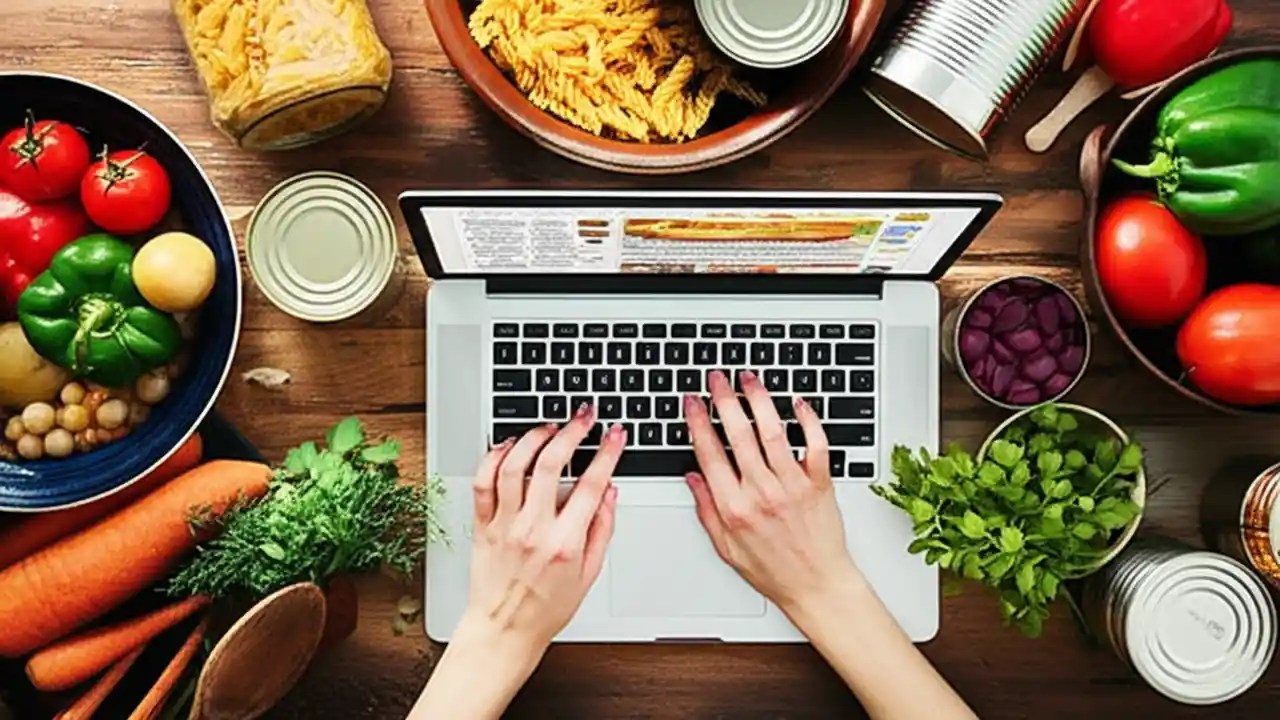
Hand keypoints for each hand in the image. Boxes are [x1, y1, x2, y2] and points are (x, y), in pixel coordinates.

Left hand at [462, 405, 621, 656]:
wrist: (503, 631)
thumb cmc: (546, 609)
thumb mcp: (589, 574)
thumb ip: (602, 529)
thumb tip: (610, 491)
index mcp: (565, 543)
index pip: (591, 484)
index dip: (607, 453)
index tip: (615, 434)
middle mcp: (533, 530)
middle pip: (550, 464)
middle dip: (571, 431)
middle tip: (583, 417)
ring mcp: (504, 525)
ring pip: (513, 466)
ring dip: (533, 438)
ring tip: (549, 428)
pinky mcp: (482, 525)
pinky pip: (483, 482)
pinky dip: (494, 457)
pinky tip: (509, 446)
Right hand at [684, 370, 861, 617]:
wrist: (817, 585)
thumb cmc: (774, 571)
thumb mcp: (726, 547)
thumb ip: (706, 509)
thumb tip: (692, 475)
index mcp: (734, 508)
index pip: (709, 452)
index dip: (697, 421)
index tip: (692, 401)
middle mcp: (762, 492)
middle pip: (738, 434)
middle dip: (723, 398)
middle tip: (717, 378)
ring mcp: (792, 486)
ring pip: (772, 432)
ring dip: (758, 399)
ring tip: (748, 378)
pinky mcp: (819, 484)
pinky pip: (815, 444)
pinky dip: (807, 419)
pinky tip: (796, 402)